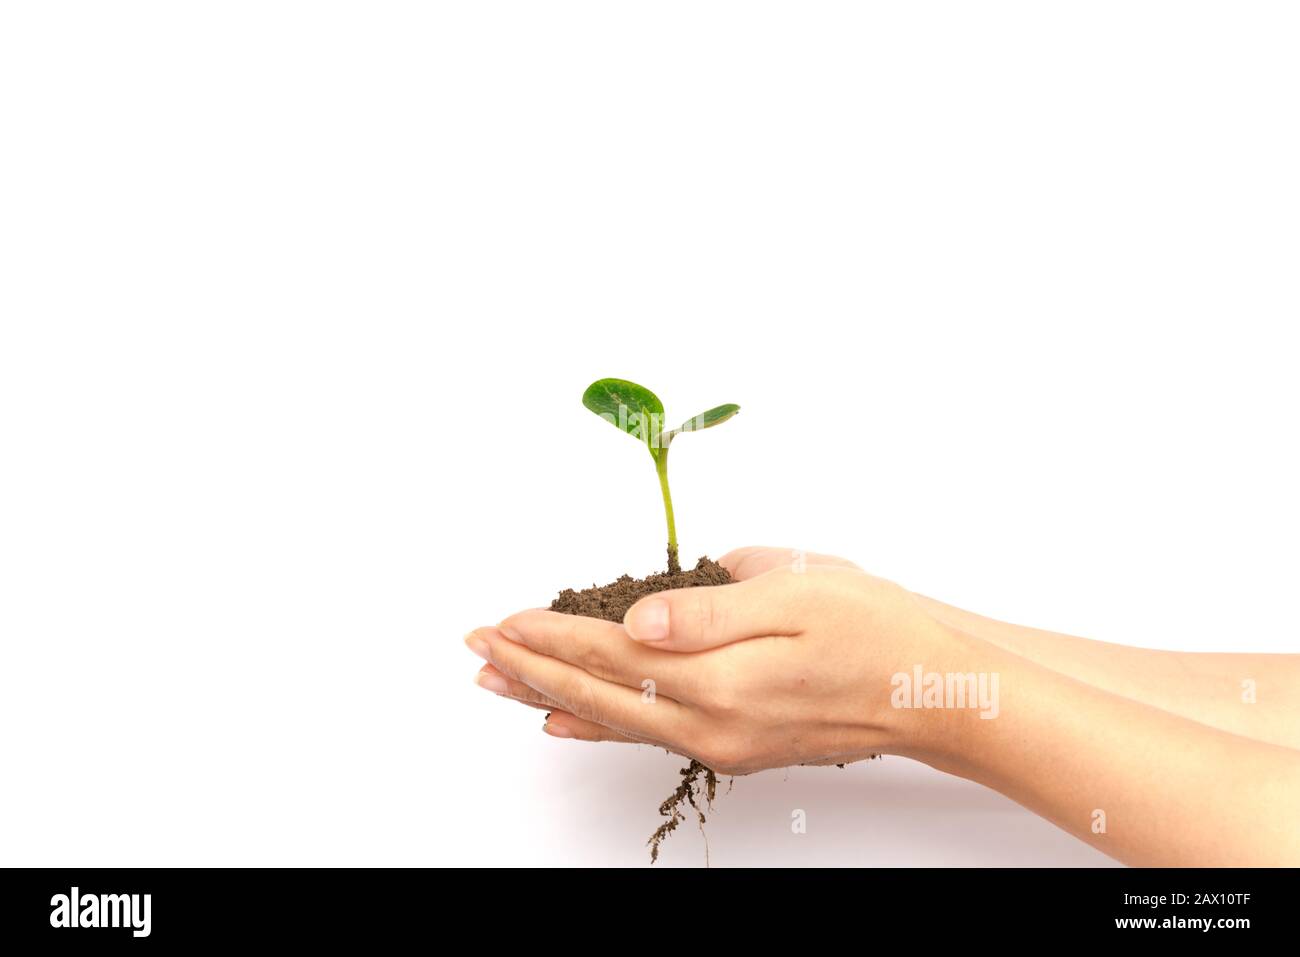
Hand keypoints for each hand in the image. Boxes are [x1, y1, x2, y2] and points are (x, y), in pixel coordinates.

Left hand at [465, 546, 956, 774]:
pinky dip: (597, 725)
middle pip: (598, 694)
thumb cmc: (879, 631)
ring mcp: (723, 741)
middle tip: (476, 648)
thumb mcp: (799, 595)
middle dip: (532, 668)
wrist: (937, 690)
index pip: (612, 653)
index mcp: (721, 680)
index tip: (503, 619)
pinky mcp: (735, 743)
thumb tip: (638, 618)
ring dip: (550, 696)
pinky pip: (645, 733)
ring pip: (613, 718)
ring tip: (500, 683)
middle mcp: (713, 723)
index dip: (553, 634)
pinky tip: (568, 724)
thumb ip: (709, 611)